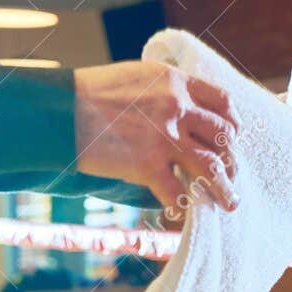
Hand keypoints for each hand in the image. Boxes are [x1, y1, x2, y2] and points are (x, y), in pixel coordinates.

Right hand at [72, 61, 240, 212]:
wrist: (59, 110)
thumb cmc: (89, 93)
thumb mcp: (135, 77)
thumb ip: (162, 91)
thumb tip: (177, 105)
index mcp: (175, 82)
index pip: (222, 102)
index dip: (232, 123)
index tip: (232, 137)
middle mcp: (176, 107)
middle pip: (223, 136)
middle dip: (231, 159)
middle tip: (231, 174)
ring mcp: (164, 137)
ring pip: (211, 167)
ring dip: (224, 188)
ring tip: (229, 203)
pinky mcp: (147, 165)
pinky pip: (177, 193)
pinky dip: (183, 207)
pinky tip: (181, 214)